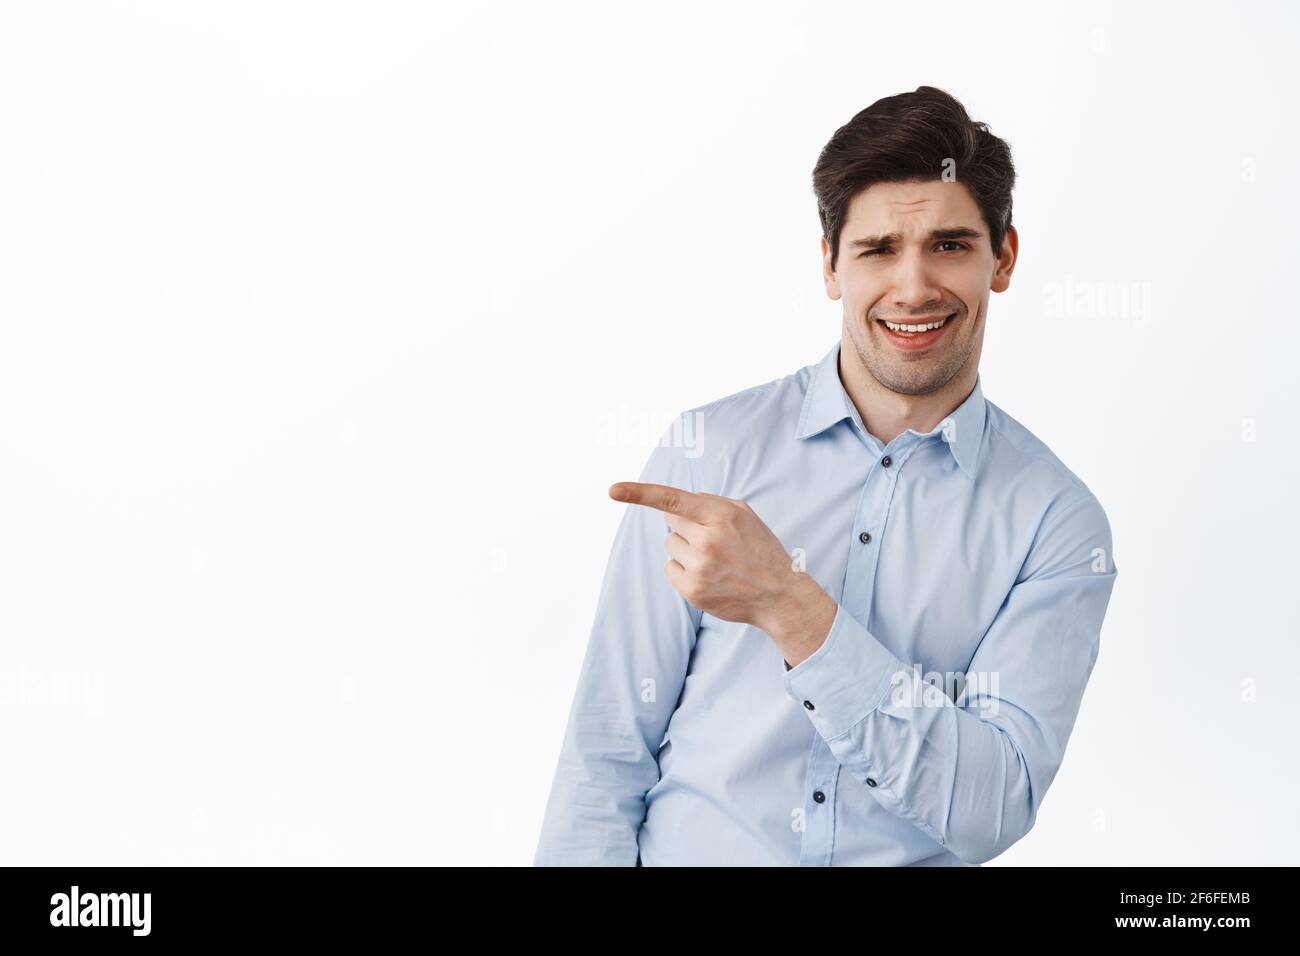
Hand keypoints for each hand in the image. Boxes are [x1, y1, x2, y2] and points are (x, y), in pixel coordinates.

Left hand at [610, 481, 836, 665]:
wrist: (778, 595)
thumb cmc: (760, 550)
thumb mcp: (744, 515)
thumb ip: (710, 502)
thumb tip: (676, 504)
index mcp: (721, 515)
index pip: (672, 500)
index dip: (640, 493)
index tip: (613, 490)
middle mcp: (707, 540)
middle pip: (670, 522)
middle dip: (686, 525)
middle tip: (712, 538)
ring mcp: (699, 568)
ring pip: (670, 545)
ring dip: (685, 548)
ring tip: (714, 559)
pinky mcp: (692, 590)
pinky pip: (670, 569)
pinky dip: (684, 569)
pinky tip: (708, 575)